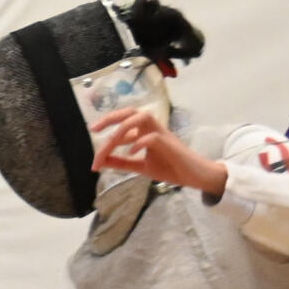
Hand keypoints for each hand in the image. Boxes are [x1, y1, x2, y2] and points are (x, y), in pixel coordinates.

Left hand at [92, 108, 228, 196]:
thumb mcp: (140, 166)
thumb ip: (121, 162)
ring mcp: (162, 134)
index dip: (107, 126)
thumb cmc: (171, 167)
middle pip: (131, 112)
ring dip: (123, 129)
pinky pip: (153, 138)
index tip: (93, 135)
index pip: (123, 122)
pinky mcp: (170, 144)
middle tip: (94, 129)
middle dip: (112, 117)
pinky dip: (139, 143)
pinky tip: (130, 153)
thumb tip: (101, 160)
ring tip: (110, 143)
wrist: (194, 176)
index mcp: (145, 131)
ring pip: (142, 118)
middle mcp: (153, 128)